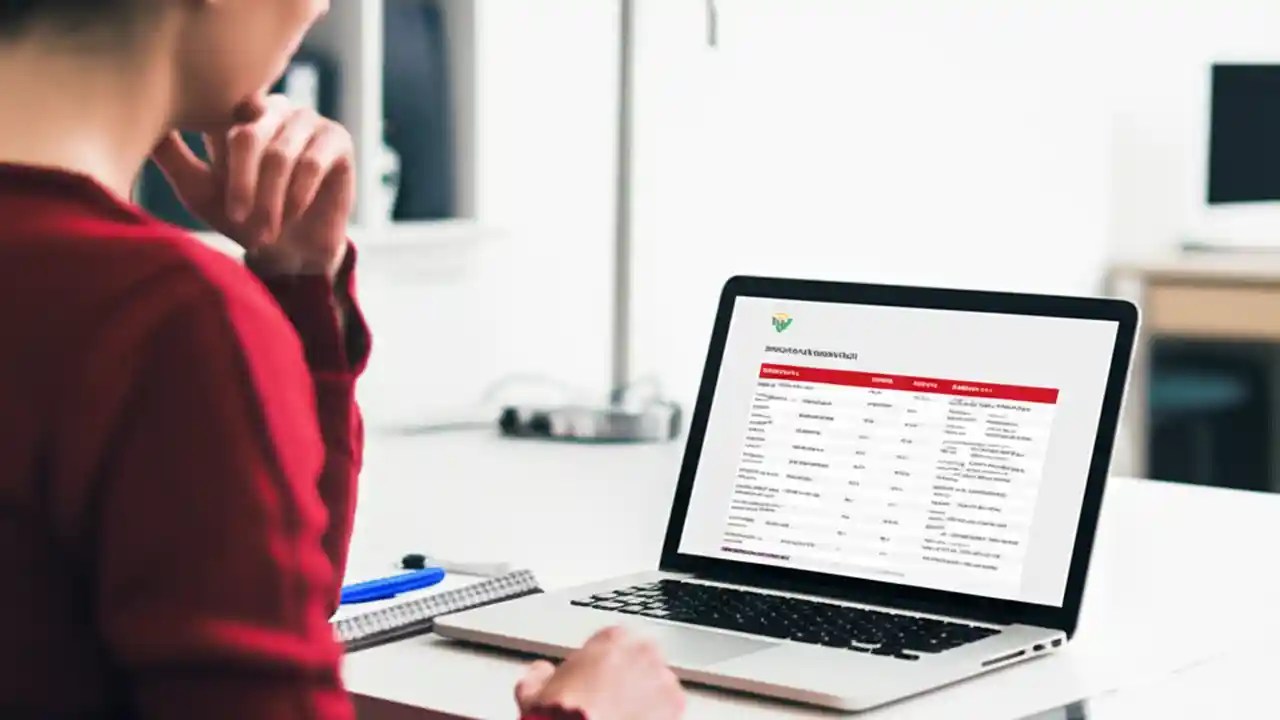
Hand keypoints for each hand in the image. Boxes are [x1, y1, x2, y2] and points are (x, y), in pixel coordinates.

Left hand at [151, 94, 355, 280]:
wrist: (291, 251)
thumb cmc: (242, 217)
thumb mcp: (198, 189)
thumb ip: (172, 156)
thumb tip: (136, 121)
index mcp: (233, 113)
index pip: (215, 117)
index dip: (212, 159)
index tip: (216, 195)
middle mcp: (269, 108)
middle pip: (247, 133)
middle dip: (241, 184)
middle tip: (236, 219)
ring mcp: (304, 119)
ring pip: (279, 153)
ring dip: (270, 198)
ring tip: (264, 230)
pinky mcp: (336, 138)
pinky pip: (312, 162)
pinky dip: (297, 194)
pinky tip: (292, 216)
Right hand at [515, 627, 684, 719]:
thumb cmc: (561, 717)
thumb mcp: (531, 691)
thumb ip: (539, 673)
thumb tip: (540, 672)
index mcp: (613, 639)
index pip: (613, 641)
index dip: (601, 662)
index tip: (594, 678)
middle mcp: (643, 653)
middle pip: (640, 659)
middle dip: (628, 676)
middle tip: (610, 699)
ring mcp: (663, 680)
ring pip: (657, 684)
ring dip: (645, 696)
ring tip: (624, 716)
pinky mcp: (676, 706)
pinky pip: (669, 708)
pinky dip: (657, 715)